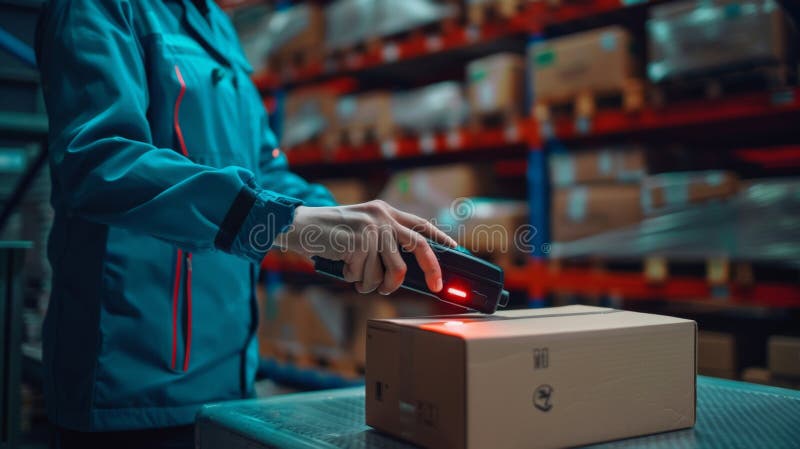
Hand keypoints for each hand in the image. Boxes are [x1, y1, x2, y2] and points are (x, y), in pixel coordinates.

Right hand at [275, 200, 456, 294]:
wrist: (298, 226)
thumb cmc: (328, 235)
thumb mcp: (360, 230)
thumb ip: (382, 242)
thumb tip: (406, 271)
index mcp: (384, 211)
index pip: (420, 225)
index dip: (440, 238)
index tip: (456, 251)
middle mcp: (382, 216)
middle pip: (419, 246)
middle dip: (431, 270)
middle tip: (435, 287)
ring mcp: (372, 228)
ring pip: (391, 270)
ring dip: (376, 284)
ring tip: (360, 280)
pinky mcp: (359, 242)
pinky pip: (366, 275)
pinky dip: (354, 278)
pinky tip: (343, 268)